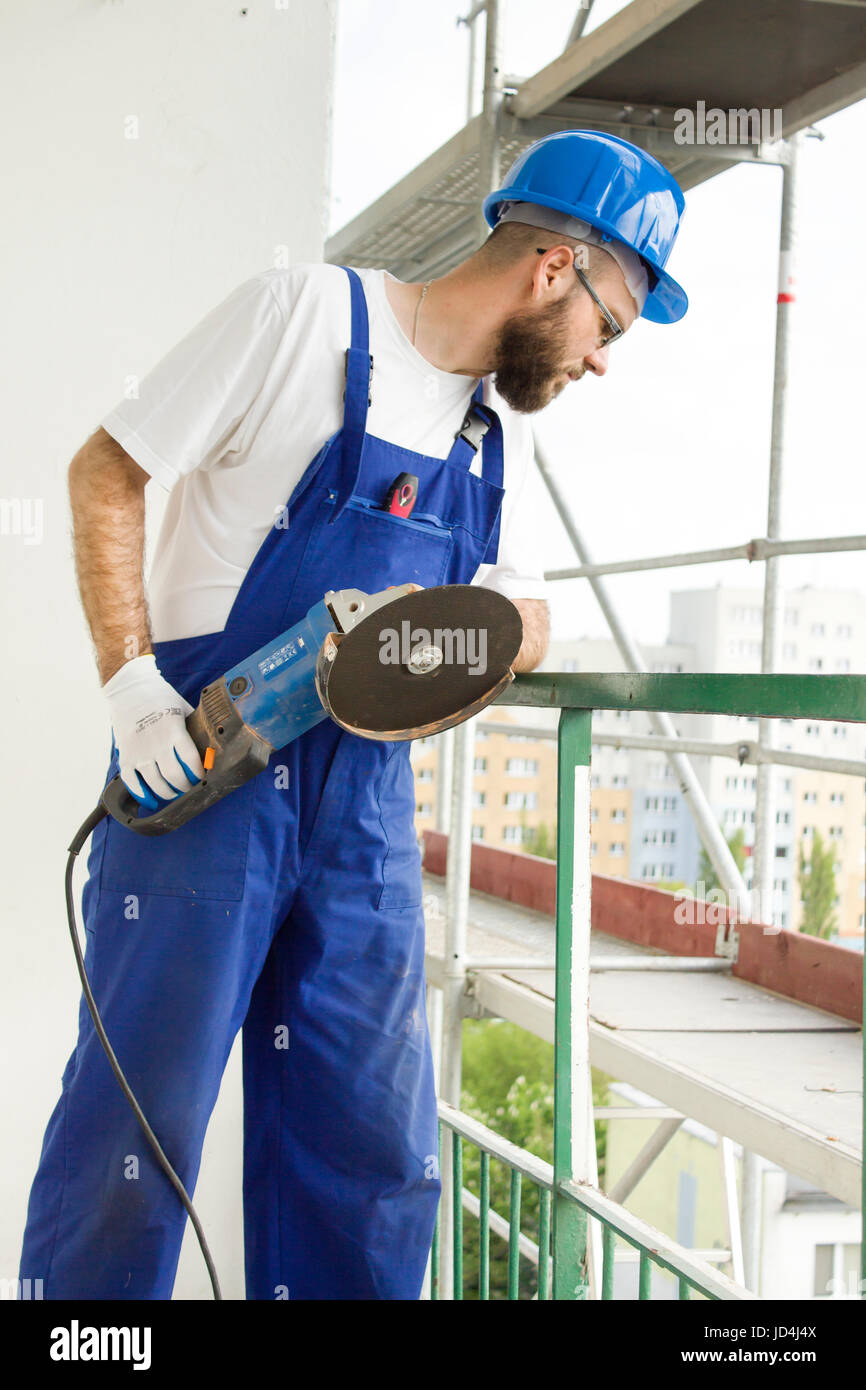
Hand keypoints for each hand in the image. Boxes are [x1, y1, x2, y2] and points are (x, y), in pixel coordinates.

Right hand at [102, 654, 205, 809]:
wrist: (128, 689)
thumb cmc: (159, 697)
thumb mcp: (182, 708)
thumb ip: (193, 726)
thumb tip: (211, 741)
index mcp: (174, 731)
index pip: (191, 760)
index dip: (199, 773)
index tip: (202, 776)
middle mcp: (157, 744)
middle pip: (175, 776)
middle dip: (186, 786)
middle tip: (189, 786)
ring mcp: (140, 752)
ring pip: (156, 784)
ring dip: (168, 792)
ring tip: (174, 791)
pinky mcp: (125, 756)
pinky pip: (132, 782)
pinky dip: (142, 795)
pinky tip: (151, 800)